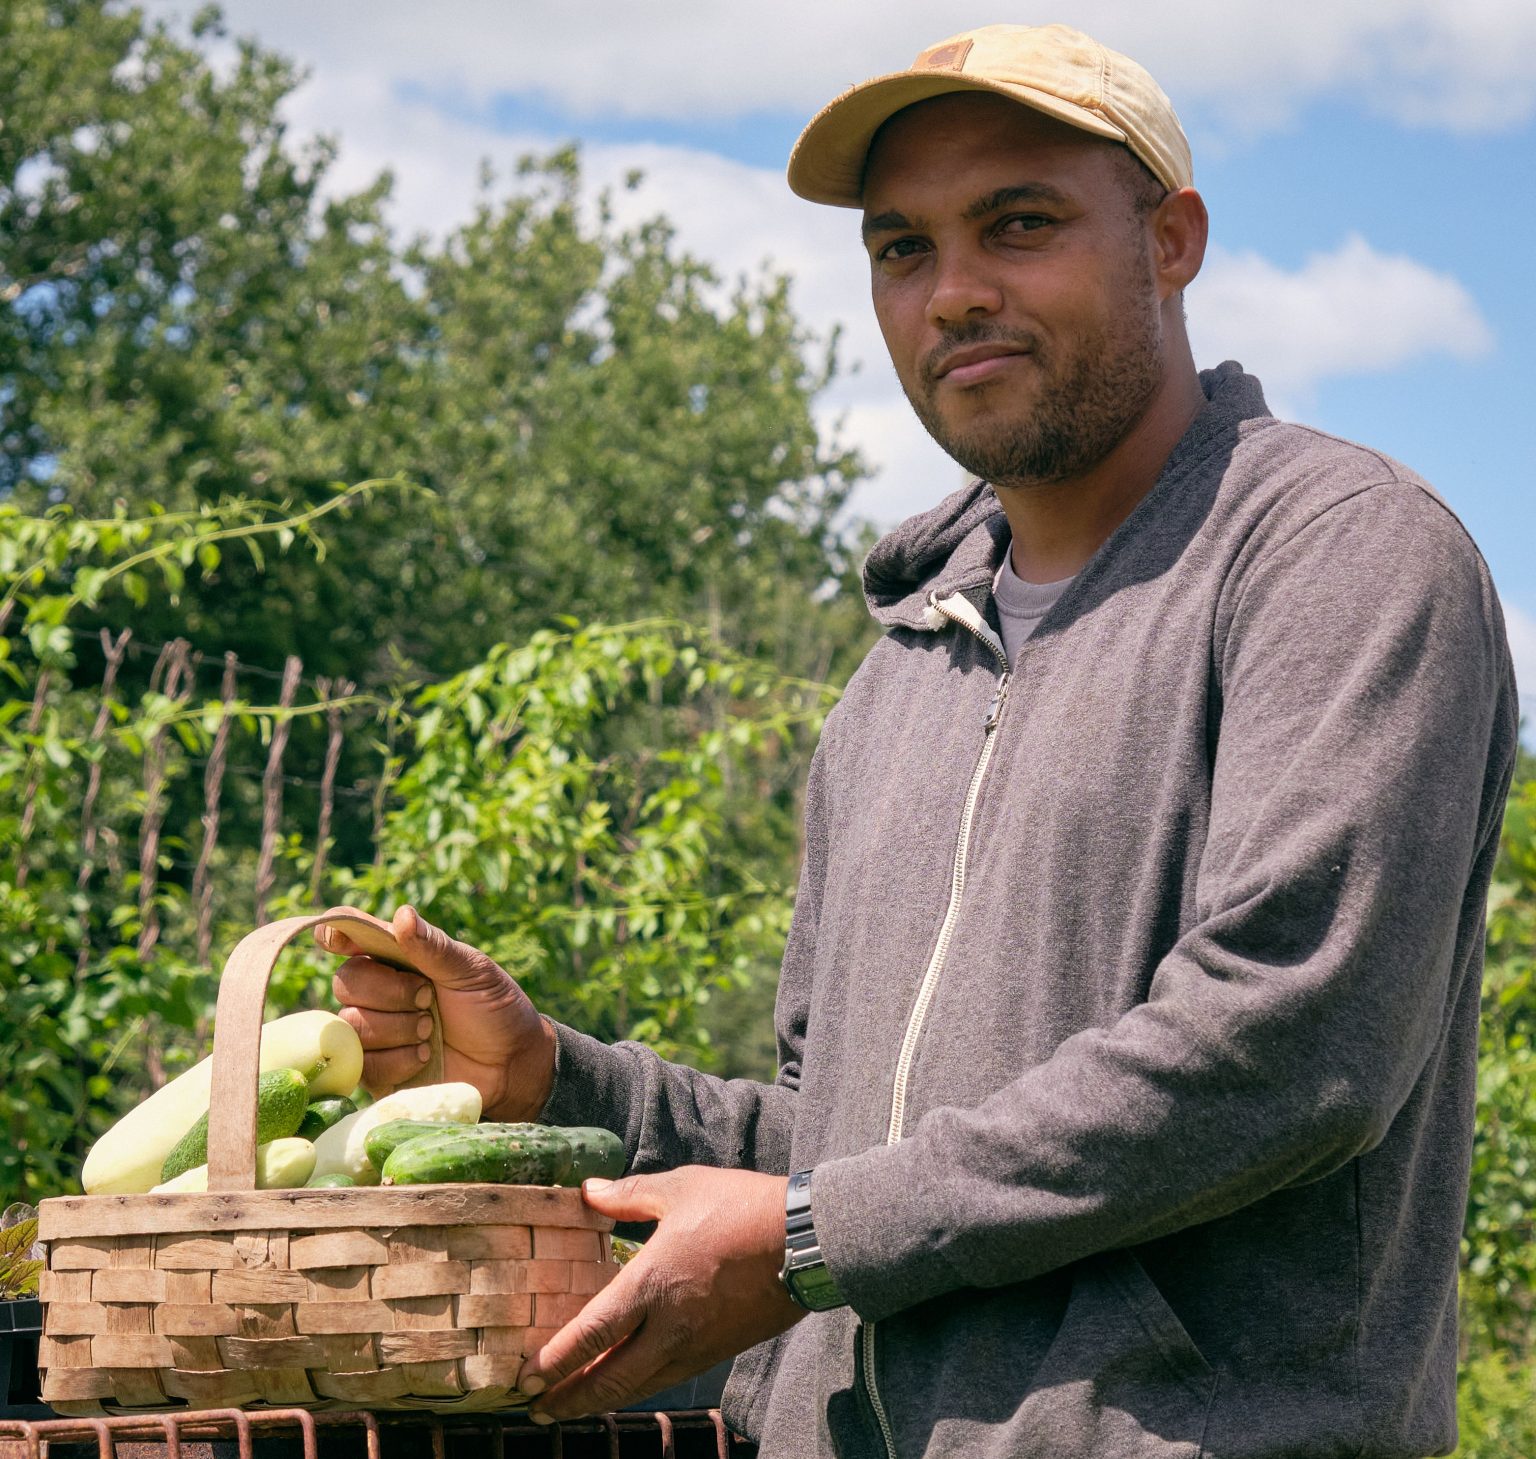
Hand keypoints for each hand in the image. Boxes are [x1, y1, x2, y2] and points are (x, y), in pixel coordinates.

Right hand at [318, 905, 555, 1120]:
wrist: (511, 1062)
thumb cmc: (493, 1008)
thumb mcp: (471, 971)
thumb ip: (434, 946)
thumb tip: (401, 915)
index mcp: (397, 956)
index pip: (350, 935)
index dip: (336, 933)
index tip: (340, 943)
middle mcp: (378, 990)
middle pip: (345, 982)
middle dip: (389, 993)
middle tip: (428, 1000)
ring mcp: (374, 1031)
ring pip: (351, 1024)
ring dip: (396, 1028)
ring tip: (430, 1032)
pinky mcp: (375, 1070)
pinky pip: (362, 1064)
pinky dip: (397, 1060)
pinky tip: (424, 1055)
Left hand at [517, 1166, 803, 1421]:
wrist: (805, 1241)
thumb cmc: (740, 1208)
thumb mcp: (681, 1188)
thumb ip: (628, 1195)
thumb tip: (586, 1191)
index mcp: (653, 1282)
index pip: (592, 1332)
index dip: (556, 1358)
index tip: (527, 1373)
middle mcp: (669, 1326)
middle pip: (609, 1379)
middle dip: (568, 1398)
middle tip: (536, 1407)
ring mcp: (695, 1345)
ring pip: (638, 1388)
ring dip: (599, 1402)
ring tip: (571, 1408)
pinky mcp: (717, 1351)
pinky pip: (666, 1380)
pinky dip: (636, 1389)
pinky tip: (626, 1386)